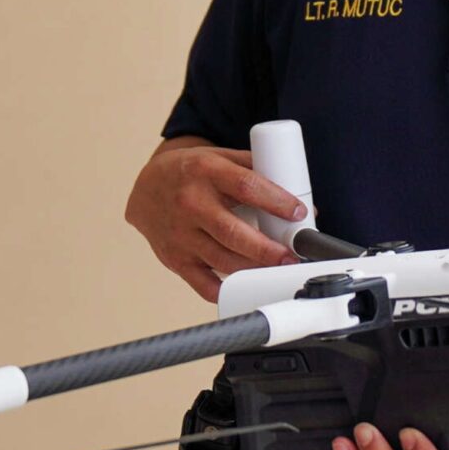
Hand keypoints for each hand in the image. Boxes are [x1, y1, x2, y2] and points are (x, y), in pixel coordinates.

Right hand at [125, 140, 306, 300]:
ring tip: (277, 270)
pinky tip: (246, 286)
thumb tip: (302, 202)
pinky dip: (226, 290)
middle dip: (268, 249)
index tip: (298, 213)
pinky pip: (203, 284)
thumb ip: (256, 171)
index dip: (276, 201)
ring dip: (254, 269)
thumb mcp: (218, 158)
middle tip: (292, 256)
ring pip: (222, 260)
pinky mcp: (175, 259)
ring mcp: (180, 234)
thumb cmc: (190, 174)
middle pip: (233, 232)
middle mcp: (190, 203)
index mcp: (205, 171)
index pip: (246, 186)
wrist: (146, 188)